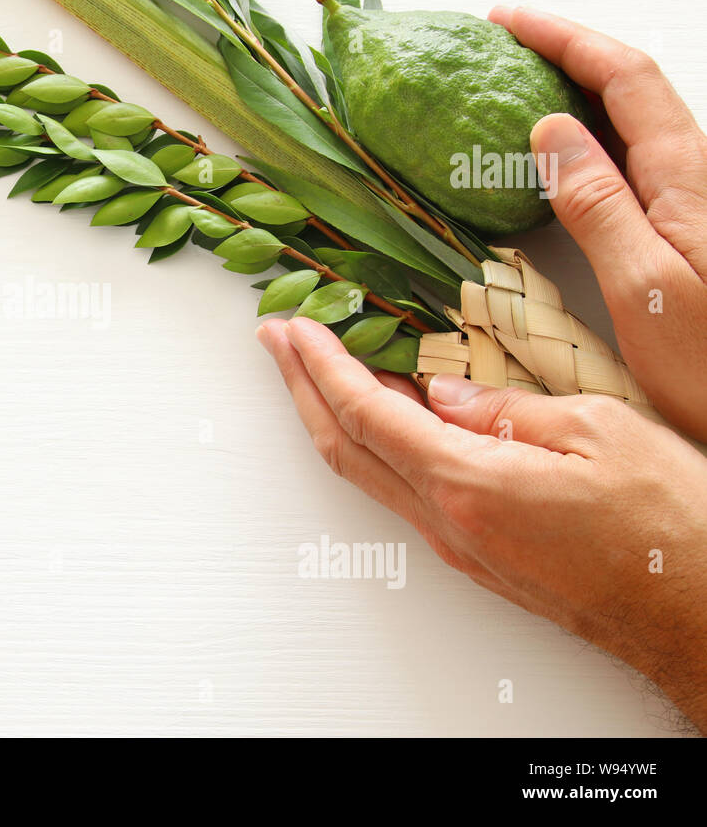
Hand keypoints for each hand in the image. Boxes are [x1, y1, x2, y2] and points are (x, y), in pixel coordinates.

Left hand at [257, 315, 706, 731]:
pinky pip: (404, 491)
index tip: (295, 328)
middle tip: (277, 340)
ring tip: (313, 368)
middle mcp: (449, 523)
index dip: (322, 365)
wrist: (694, 615)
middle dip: (300, 387)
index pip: (367, 412)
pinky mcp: (478, 556)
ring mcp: (460, 545)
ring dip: (331, 415)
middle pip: (345, 447)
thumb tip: (441, 392)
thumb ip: (506, 408)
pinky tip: (383, 417)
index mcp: (469, 485)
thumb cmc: (670, 530)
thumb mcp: (599, 432)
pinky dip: (375, 444)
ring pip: (369, 473)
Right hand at [489, 6, 706, 440]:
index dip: (566, 38)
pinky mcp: (688, 232)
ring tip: (513, 92)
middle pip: (632, 88)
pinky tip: (556, 160)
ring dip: (575, 94)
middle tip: (499, 51)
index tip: (506, 22)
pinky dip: (587, 142)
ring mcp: (694, 204)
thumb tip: (554, 128)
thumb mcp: (647, 291)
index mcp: (689, 179)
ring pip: (631, 124)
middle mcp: (697, 178)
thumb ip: (600, 207)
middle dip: (567, 53)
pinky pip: (632, 163)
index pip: (625, 78)